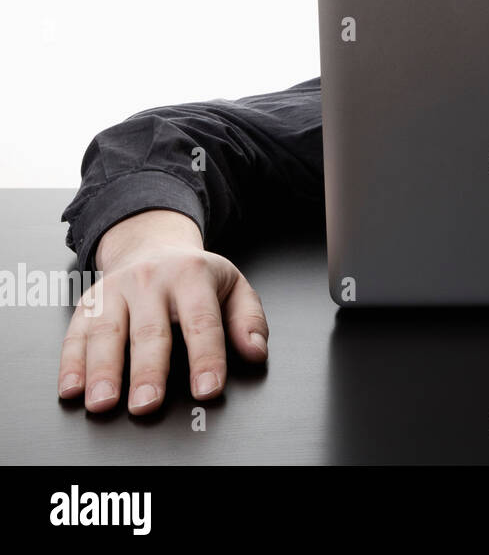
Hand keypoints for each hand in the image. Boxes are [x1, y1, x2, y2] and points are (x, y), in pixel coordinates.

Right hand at [57, 209, 268, 414]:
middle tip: (147, 404)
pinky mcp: (88, 303)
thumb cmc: (196, 276)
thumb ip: (249, 320)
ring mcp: (115, 290)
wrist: (152, 245)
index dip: (206, 358)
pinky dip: (71, 364)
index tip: (207, 389)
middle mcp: (150, 281)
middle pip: (150, 331)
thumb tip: (255, 352)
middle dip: (147, 370)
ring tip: (103, 403)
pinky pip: (76, 334)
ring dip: (102, 370)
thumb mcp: (233, 287)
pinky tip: (72, 389)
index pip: (202, 322)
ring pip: (107, 332)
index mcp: (192, 276)